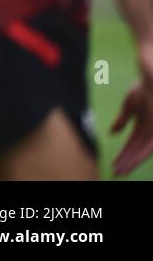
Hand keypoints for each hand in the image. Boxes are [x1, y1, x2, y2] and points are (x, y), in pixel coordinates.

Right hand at [111, 41, 152, 175]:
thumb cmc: (144, 87)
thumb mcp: (129, 104)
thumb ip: (122, 119)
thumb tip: (112, 132)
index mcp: (144, 123)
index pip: (133, 143)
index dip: (123, 153)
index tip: (114, 163)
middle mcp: (151, 130)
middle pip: (137, 150)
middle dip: (126, 162)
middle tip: (115, 173)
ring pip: (142, 152)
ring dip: (130, 163)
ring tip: (119, 172)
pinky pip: (148, 149)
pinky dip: (137, 157)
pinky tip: (129, 162)